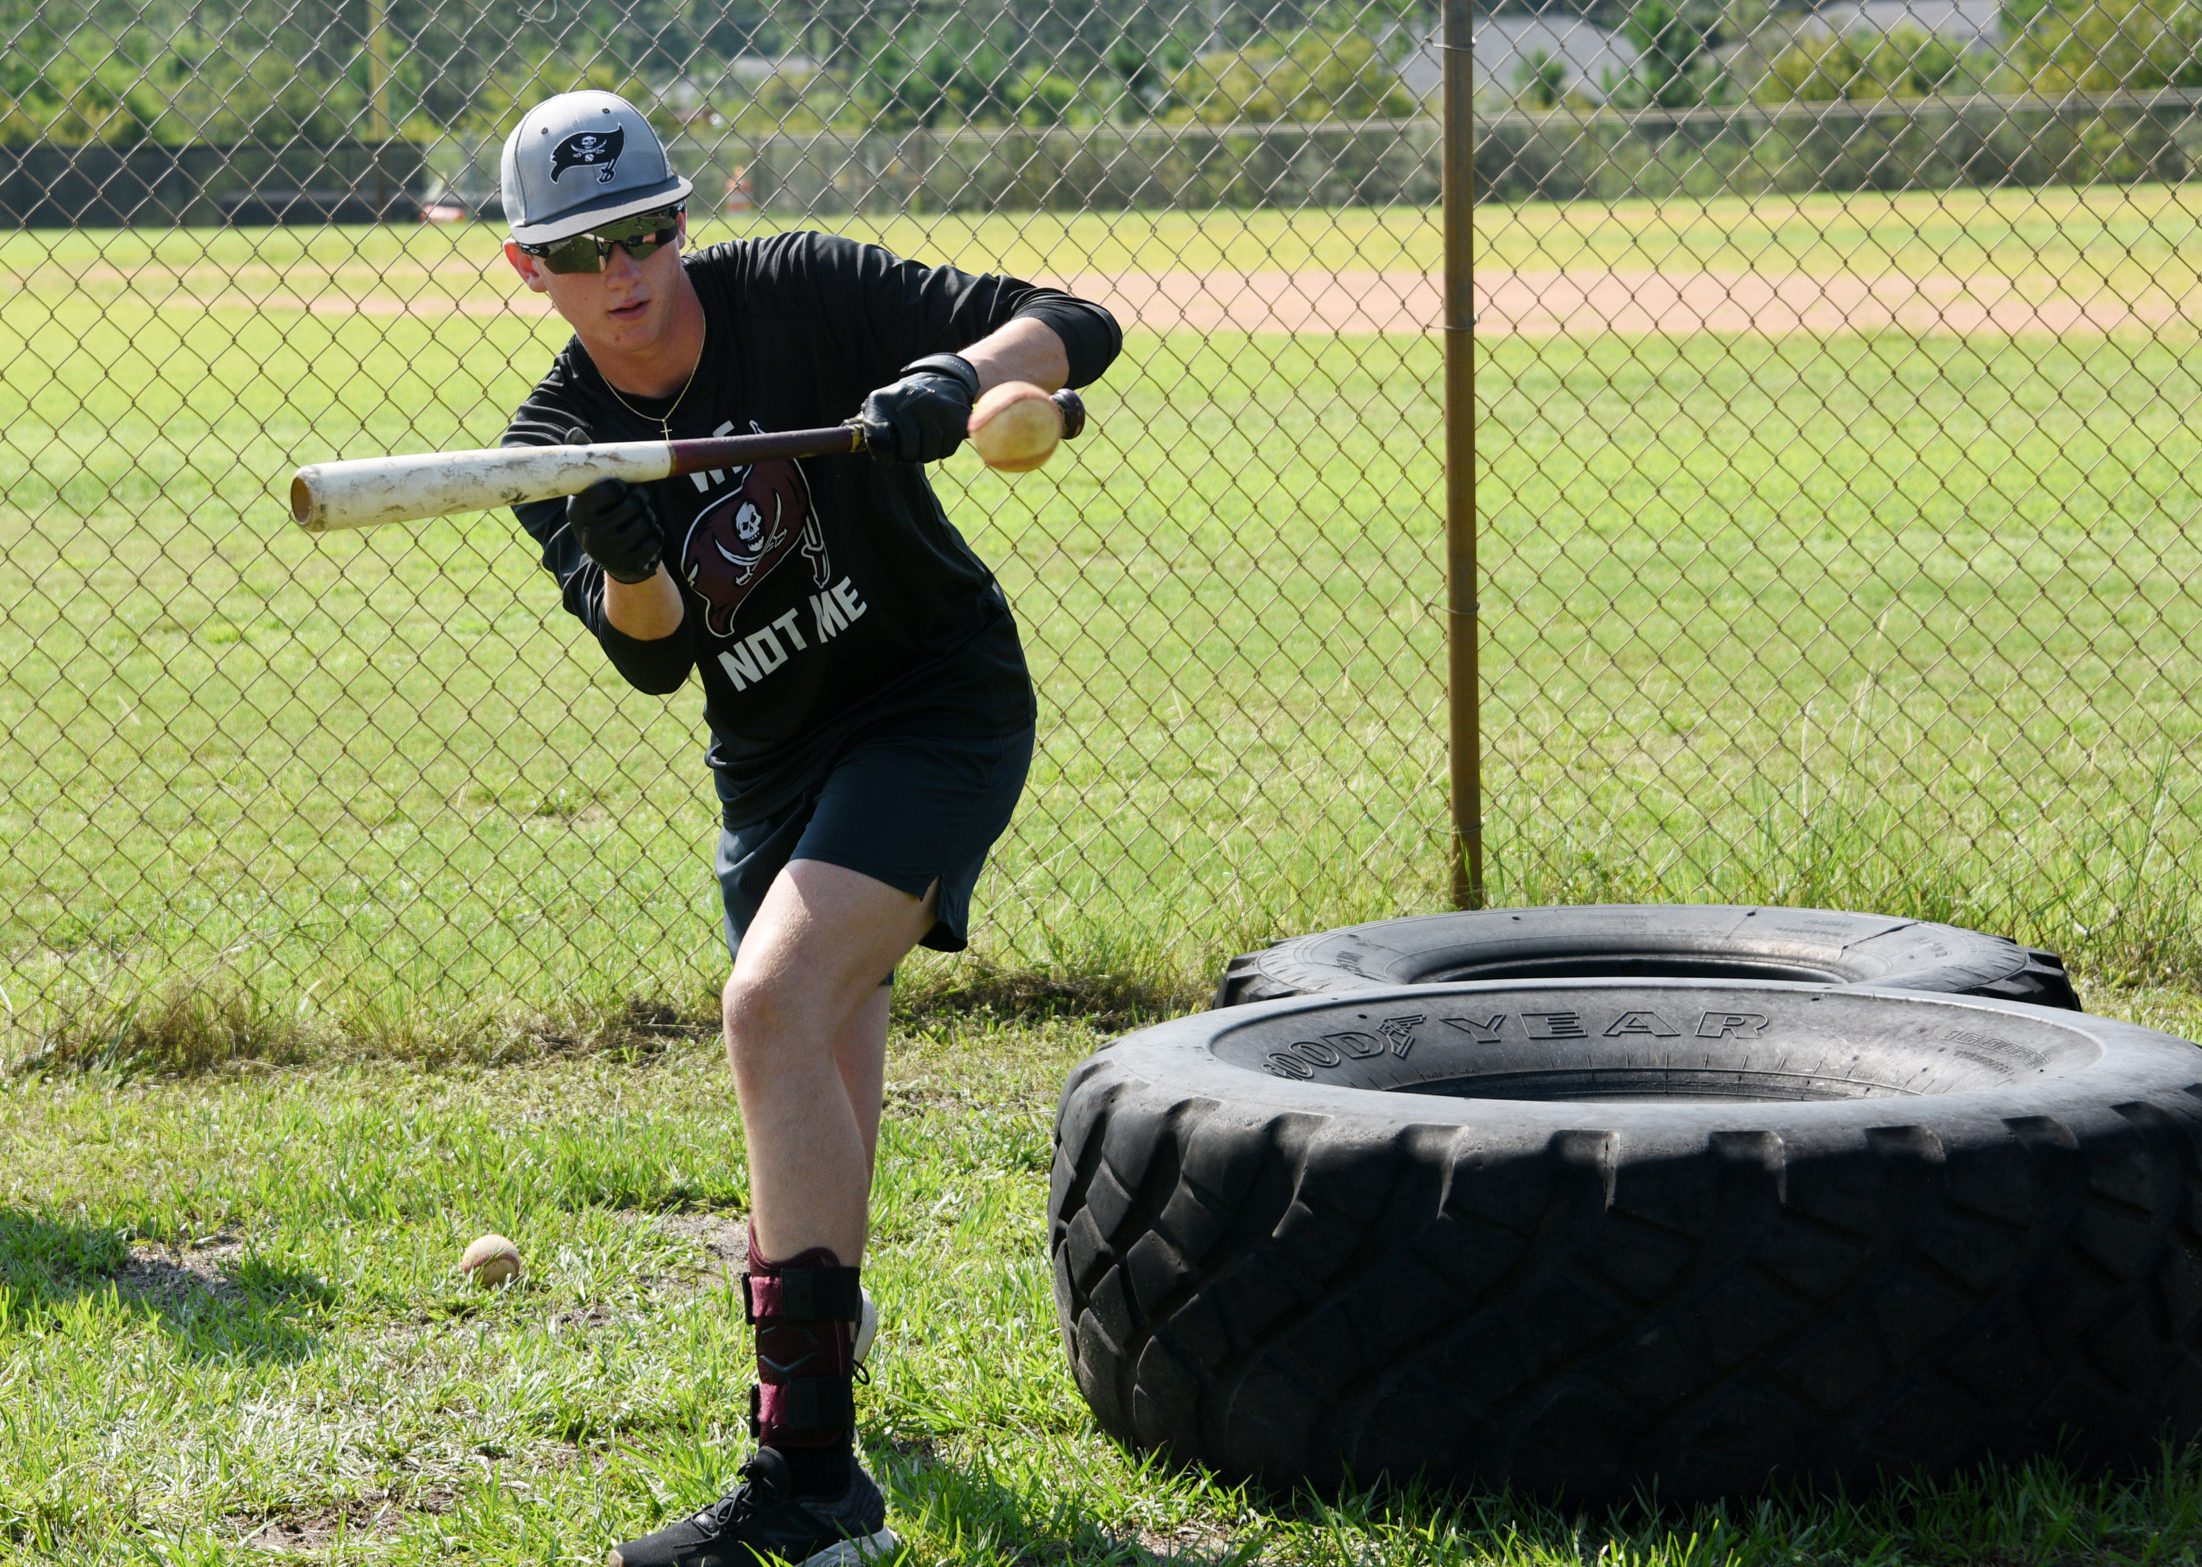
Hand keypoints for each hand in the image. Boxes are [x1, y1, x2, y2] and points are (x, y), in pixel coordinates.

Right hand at [567, 474, 662, 584]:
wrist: (609, 557)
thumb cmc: (601, 514)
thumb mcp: (588, 493)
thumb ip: (587, 464)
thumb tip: (576, 432)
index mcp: (578, 512)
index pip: (612, 488)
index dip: (622, 486)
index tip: (620, 489)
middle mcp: (592, 533)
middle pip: (634, 503)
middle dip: (641, 498)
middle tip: (637, 499)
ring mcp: (611, 552)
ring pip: (647, 520)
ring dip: (649, 515)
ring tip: (639, 518)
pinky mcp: (630, 564)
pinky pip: (656, 538)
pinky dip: (656, 533)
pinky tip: (645, 536)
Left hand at [858, 353, 978, 462]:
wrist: (941, 380)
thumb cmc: (903, 402)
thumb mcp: (881, 405)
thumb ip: (868, 425)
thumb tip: (849, 442)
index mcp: (881, 401)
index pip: (878, 440)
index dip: (884, 453)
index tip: (890, 453)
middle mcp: (907, 401)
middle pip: (908, 450)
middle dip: (909, 455)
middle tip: (910, 448)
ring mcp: (933, 409)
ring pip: (929, 453)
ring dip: (927, 453)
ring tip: (924, 441)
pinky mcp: (954, 417)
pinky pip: (946, 449)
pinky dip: (943, 449)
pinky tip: (939, 436)